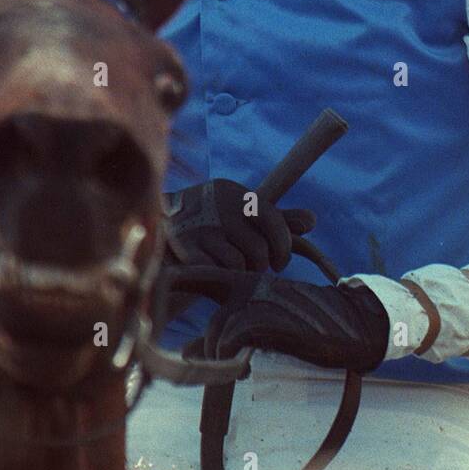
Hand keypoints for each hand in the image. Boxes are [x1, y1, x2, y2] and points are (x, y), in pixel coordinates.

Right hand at [163, 178, 314, 271]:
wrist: (156, 225)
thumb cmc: (211, 223)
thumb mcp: (241, 215)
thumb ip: (276, 219)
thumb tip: (311, 221)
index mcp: (236, 194)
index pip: (273, 219)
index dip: (283, 245)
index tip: (280, 262)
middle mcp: (220, 207)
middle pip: (260, 250)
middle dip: (260, 265)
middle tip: (252, 267)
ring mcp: (201, 227)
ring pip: (240, 264)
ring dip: (239, 272)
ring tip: (229, 266)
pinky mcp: (186, 247)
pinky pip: (218, 271)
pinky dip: (220, 275)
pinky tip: (212, 268)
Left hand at [198, 275, 389, 372]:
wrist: (349, 325)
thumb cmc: (306, 327)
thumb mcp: (261, 329)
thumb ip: (224, 335)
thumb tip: (186, 352)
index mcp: (247, 280)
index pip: (201, 274)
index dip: (179, 281)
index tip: (157, 287)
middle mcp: (249, 283)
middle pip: (213, 320)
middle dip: (208, 349)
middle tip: (210, 368)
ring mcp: (257, 298)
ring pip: (219, 331)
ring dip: (225, 357)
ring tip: (242, 369)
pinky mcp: (263, 316)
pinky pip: (229, 341)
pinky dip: (232, 360)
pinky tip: (245, 370)